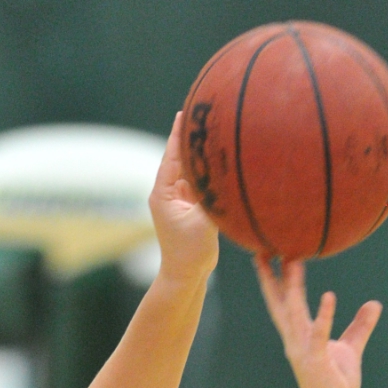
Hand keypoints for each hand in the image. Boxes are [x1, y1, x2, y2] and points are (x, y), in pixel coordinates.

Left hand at [149, 111, 218, 284]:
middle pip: (181, 158)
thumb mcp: (203, 222)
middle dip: (193, 137)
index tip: (186, 110)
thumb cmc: (190, 254)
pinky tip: (221, 156)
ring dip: (202, 152)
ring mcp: (178, 199)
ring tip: (216, 127)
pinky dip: (209, 170)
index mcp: (163, 193)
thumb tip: (224, 173)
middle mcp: (168, 193)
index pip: (172, 155)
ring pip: (192, 169)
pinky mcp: (190, 207)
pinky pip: (200, 182)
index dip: (180, 133)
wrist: (185, 277)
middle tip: (205, 110)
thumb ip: (212, 195)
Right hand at [255, 257, 381, 387]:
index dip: (276, 279)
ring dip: (293, 287)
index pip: (284, 302)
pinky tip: (329, 296)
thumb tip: (374, 303)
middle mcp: (295, 338)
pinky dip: (324, 315)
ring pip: (295, 312)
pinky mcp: (317, 359)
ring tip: (292, 261)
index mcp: (300, 335)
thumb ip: (360, 325)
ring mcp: (304, 348)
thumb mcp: (350, 348)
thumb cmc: (336, 384)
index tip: (267, 255)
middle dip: (271, 276)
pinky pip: (319, 333)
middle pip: (280, 302)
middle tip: (262, 249)